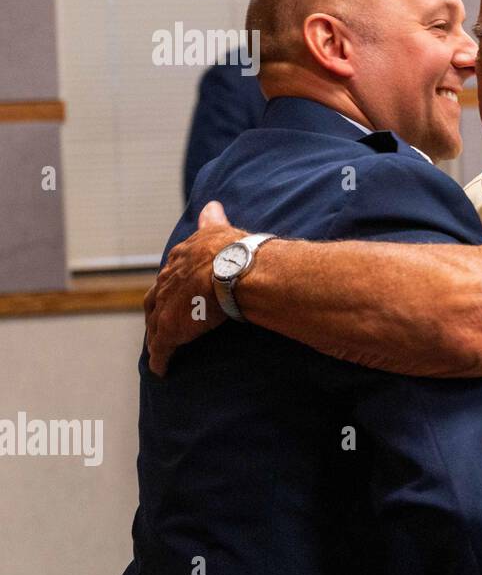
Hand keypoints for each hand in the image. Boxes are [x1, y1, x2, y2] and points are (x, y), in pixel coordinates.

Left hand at [145, 201, 246, 375]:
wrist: (232, 270)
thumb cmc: (231, 249)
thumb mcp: (219, 229)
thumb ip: (213, 220)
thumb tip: (211, 204)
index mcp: (179, 260)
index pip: (170, 274)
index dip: (173, 284)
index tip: (177, 291)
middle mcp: (166, 282)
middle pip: (156, 299)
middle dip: (158, 309)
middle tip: (162, 319)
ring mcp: (166, 308)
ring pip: (155, 325)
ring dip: (157, 336)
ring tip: (159, 347)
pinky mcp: (170, 331)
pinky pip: (161, 350)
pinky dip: (160, 361)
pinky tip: (161, 370)